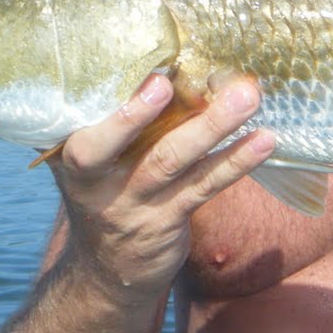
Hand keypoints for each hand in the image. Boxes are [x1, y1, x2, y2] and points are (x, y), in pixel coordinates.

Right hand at [47, 72, 275, 300]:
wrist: (107, 271)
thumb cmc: (107, 191)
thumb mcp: (92, 160)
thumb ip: (110, 119)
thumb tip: (166, 61)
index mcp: (68, 155)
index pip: (80, 125)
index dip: (111, 103)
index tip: (147, 74)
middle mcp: (92, 181)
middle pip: (111, 144)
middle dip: (137, 112)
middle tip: (169, 80)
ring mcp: (130, 204)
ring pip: (170, 160)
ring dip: (211, 125)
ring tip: (247, 97)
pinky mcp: (166, 221)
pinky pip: (204, 186)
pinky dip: (236, 161)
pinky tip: (264, 140)